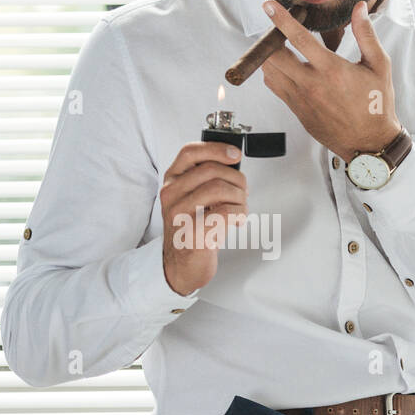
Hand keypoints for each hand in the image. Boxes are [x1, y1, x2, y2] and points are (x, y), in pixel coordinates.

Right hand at [160, 141, 248, 295]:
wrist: (183, 266)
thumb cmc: (193, 231)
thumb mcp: (194, 199)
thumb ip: (207, 180)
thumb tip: (233, 165)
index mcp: (172, 182)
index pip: (190, 152)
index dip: (216, 148)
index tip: (235, 154)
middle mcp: (171, 195)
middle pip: (211, 171)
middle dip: (237, 179)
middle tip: (243, 192)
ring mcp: (179, 213)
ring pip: (219, 189)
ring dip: (240, 198)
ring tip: (240, 208)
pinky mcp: (192, 232)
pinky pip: (226, 212)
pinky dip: (240, 214)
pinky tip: (237, 221)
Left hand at [258, 0, 401, 162]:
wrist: (369, 143)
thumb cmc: (376, 104)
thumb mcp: (379, 66)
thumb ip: (366, 35)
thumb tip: (359, 8)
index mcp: (332, 70)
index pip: (299, 39)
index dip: (281, 20)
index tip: (268, 6)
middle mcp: (312, 84)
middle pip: (275, 56)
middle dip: (270, 38)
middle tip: (275, 28)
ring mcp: (301, 100)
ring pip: (270, 72)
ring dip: (269, 56)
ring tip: (277, 45)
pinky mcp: (296, 111)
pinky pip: (275, 87)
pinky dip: (273, 73)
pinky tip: (283, 66)